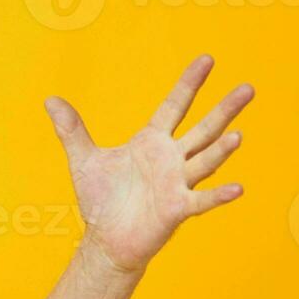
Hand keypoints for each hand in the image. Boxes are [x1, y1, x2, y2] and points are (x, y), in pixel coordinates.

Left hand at [45, 55, 252, 272]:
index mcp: (151, 143)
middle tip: (248, 88)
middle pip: (203, 129)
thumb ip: (71, 129)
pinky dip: (218, 195)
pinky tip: (237, 188)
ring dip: (221, 150)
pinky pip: (201, 200)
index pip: (174, 106)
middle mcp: (171, 159)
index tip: (207, 59)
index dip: (189, 83)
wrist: (105, 238)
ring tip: (238, 134)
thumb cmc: (101, 199)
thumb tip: (50, 100)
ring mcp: (177, 183)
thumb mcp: (83, 159)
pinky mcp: (177, 209)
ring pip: (205, 161)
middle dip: (224, 109)